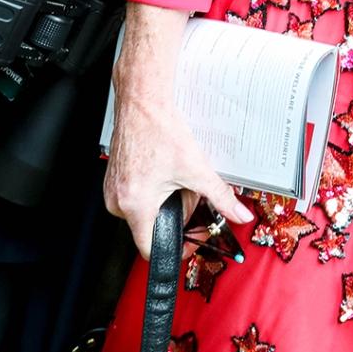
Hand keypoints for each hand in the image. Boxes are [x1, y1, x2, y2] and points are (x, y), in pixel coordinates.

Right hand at [102, 8, 253, 257]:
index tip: (189, 241)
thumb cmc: (160, 130)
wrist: (142, 103)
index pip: (150, 249)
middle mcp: (118, 203)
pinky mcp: (113, 181)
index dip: (174, 248)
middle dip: (177, 215)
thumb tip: (239, 215)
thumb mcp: (196, 168)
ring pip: (146, 212)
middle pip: (153, 227)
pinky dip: (153, 191)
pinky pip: (135, 198)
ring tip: (175, 177)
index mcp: (137, 205)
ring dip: (166, 201)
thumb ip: (221, 197)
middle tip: (190, 194)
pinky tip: (162, 171)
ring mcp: (113, 192)